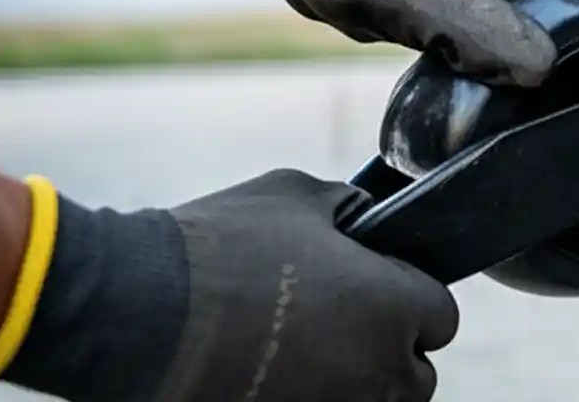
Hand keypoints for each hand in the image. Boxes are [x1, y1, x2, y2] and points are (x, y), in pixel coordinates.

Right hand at [0, 170, 457, 401]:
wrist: (136, 311)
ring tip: (310, 353)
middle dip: (393, 352)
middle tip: (346, 324)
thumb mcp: (294, 196)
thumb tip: (362, 215)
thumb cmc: (219, 246)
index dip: (414, 297)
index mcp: (394, 306)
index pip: (442, 316)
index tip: (384, 288)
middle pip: (417, 377)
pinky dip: (315, 396)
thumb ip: (347, 207)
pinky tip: (278, 374)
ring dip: (357, 383)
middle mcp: (378, 373)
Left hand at [275, 0, 578, 86]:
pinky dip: (460, 32)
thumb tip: (544, 68)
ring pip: (505, 8)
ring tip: (464, 57)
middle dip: (527, 36)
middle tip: (503, 69)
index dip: (578, 20)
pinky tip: (441, 49)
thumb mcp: (439, 8)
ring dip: (489, 38)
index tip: (561, 60)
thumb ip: (499, 41)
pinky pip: (471, 8)